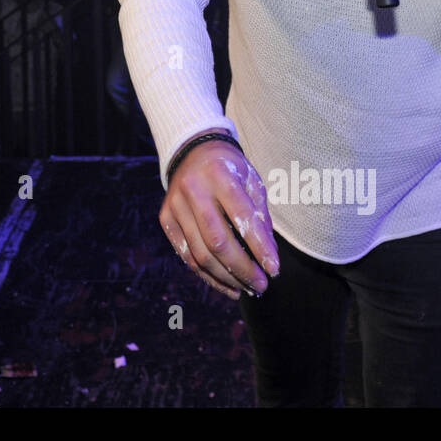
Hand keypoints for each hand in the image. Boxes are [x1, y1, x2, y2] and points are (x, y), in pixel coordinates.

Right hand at [159, 139, 279, 299]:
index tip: (274, 270)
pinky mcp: (165, 218)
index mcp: (219, 175)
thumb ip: (260, 218)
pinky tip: (228, 285)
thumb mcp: (251, 182)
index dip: (259, 247)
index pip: (241, 217)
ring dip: (226, 277)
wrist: (192, 152)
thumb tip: (269, 259)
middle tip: (261, 286)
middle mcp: (193, 190)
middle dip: (242, 269)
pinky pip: (186, 255)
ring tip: (247, 288)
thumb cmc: (230, 169)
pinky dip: (208, 275)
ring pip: (200, 254)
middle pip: (217, 241)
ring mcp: (175, 205)